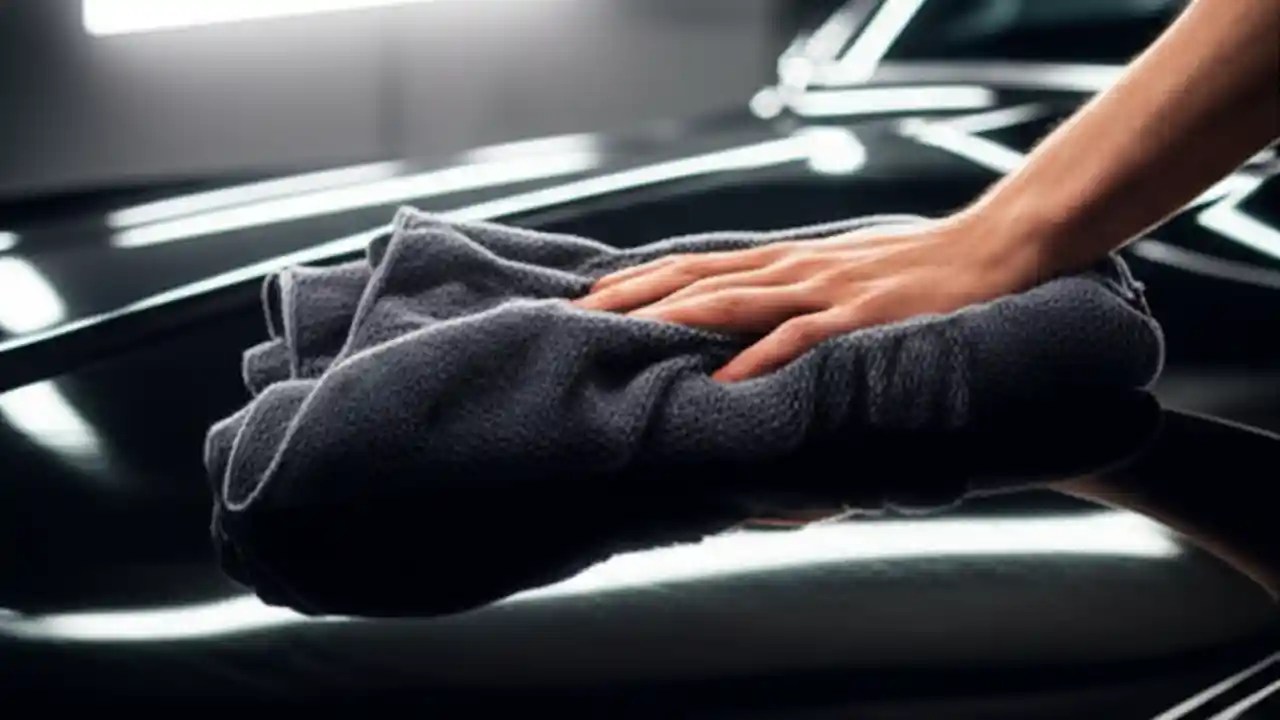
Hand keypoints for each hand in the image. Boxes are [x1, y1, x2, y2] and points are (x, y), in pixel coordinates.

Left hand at [573, 214, 1039, 381]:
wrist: (990, 251)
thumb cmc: (910, 271)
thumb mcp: (837, 275)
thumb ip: (789, 295)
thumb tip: (741, 324)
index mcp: (784, 261)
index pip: (693, 265)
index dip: (637, 281)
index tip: (586, 300)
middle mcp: (793, 269)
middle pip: (694, 277)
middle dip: (632, 298)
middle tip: (576, 320)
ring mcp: (825, 291)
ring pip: (733, 299)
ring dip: (672, 317)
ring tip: (621, 339)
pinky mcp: (863, 318)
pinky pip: (798, 339)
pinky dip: (756, 359)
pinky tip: (720, 380)